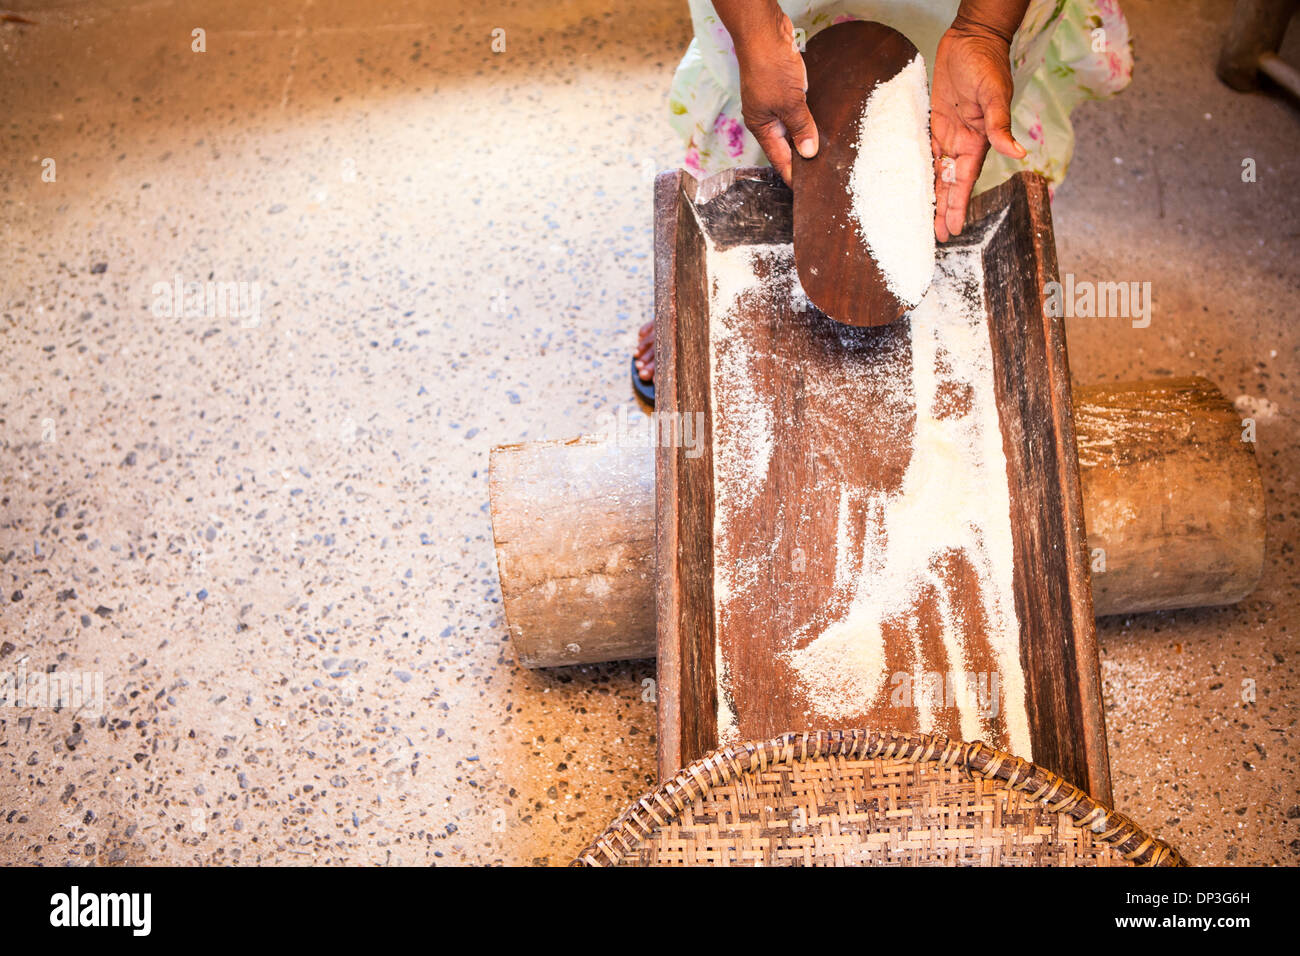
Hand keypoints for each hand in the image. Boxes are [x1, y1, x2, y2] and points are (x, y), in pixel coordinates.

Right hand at [735, 13, 818, 185]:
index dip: (792, 175)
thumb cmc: (769, 66)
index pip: (779, 159)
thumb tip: (809, 153)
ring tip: (824, 153)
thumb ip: (801, 128)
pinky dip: (807, 119)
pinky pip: (797, 110)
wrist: (764, 32)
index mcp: (760, 126)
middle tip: (821, 174)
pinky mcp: (783, 89)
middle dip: (802, 158)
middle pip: (785, 145)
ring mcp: (774, 103)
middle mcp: (765, 117)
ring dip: (806, 137)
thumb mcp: (790, 102)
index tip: (806, 190)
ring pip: (792, 128)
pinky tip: (820, 124)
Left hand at [929, 25, 1025, 240]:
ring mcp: (948, 133)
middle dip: (943, 209)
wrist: (971, 39)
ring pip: (937, 173)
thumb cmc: (986, 63)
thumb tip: (1019, 152)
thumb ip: (1001, 126)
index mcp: (979, 141)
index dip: (958, 205)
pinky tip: (914, 187)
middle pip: (950, 184)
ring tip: (923, 220)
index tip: (953, 229)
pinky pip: (926, 152)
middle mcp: (963, 142)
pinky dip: (921, 170)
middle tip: (934, 236)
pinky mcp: (935, 122)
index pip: (966, 181)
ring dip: (931, 195)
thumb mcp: (995, 94)